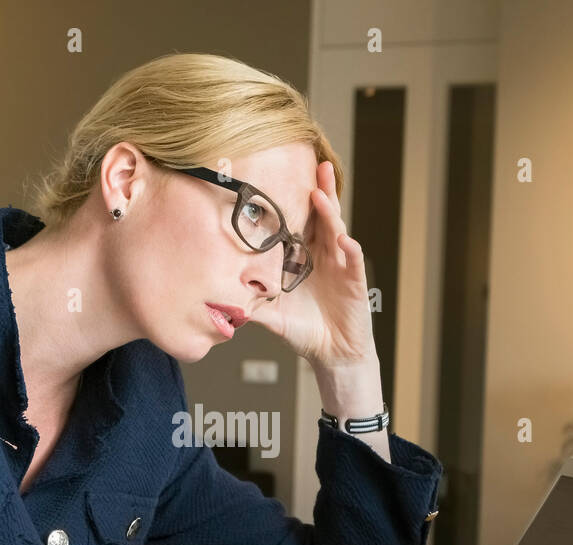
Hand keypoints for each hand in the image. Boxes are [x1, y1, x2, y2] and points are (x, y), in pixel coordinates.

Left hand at [247, 161, 374, 367]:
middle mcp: (324, 255)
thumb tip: (217, 297)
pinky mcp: (355, 283)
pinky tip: (344, 241)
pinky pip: (354, 262)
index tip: (281, 176)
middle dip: (320, 190)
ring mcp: (341, 266)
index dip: (294, 200)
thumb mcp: (271, 315)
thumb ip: (249, 303)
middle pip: (323, 216)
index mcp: (305, 256)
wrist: (331, 354)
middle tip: (317, 162)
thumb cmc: (302, 330)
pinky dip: (350, 251)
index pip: (300, 222)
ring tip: (321, 193)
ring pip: (338, 232)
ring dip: (331, 212)